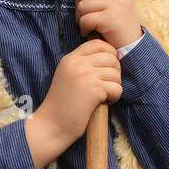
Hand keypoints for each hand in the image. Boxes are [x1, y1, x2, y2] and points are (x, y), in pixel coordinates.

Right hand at [25, 38, 121, 168]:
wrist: (51, 125)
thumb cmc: (62, 104)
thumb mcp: (68, 76)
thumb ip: (84, 64)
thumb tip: (111, 57)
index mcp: (70, 58)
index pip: (98, 43)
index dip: (109, 53)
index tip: (107, 68)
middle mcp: (77, 63)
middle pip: (111, 57)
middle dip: (115, 72)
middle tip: (107, 85)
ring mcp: (85, 75)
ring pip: (116, 73)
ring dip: (115, 86)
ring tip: (104, 95)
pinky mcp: (93, 89)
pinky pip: (117, 87)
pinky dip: (115, 96)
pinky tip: (104, 102)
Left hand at [75, 0, 142, 47]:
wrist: (133, 45)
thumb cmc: (119, 25)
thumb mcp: (116, 3)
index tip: (90, 3)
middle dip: (80, 7)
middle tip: (86, 18)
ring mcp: (116, 4)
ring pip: (82, 5)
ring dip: (80, 18)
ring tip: (89, 25)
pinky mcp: (110, 18)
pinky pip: (85, 19)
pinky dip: (84, 29)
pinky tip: (89, 32)